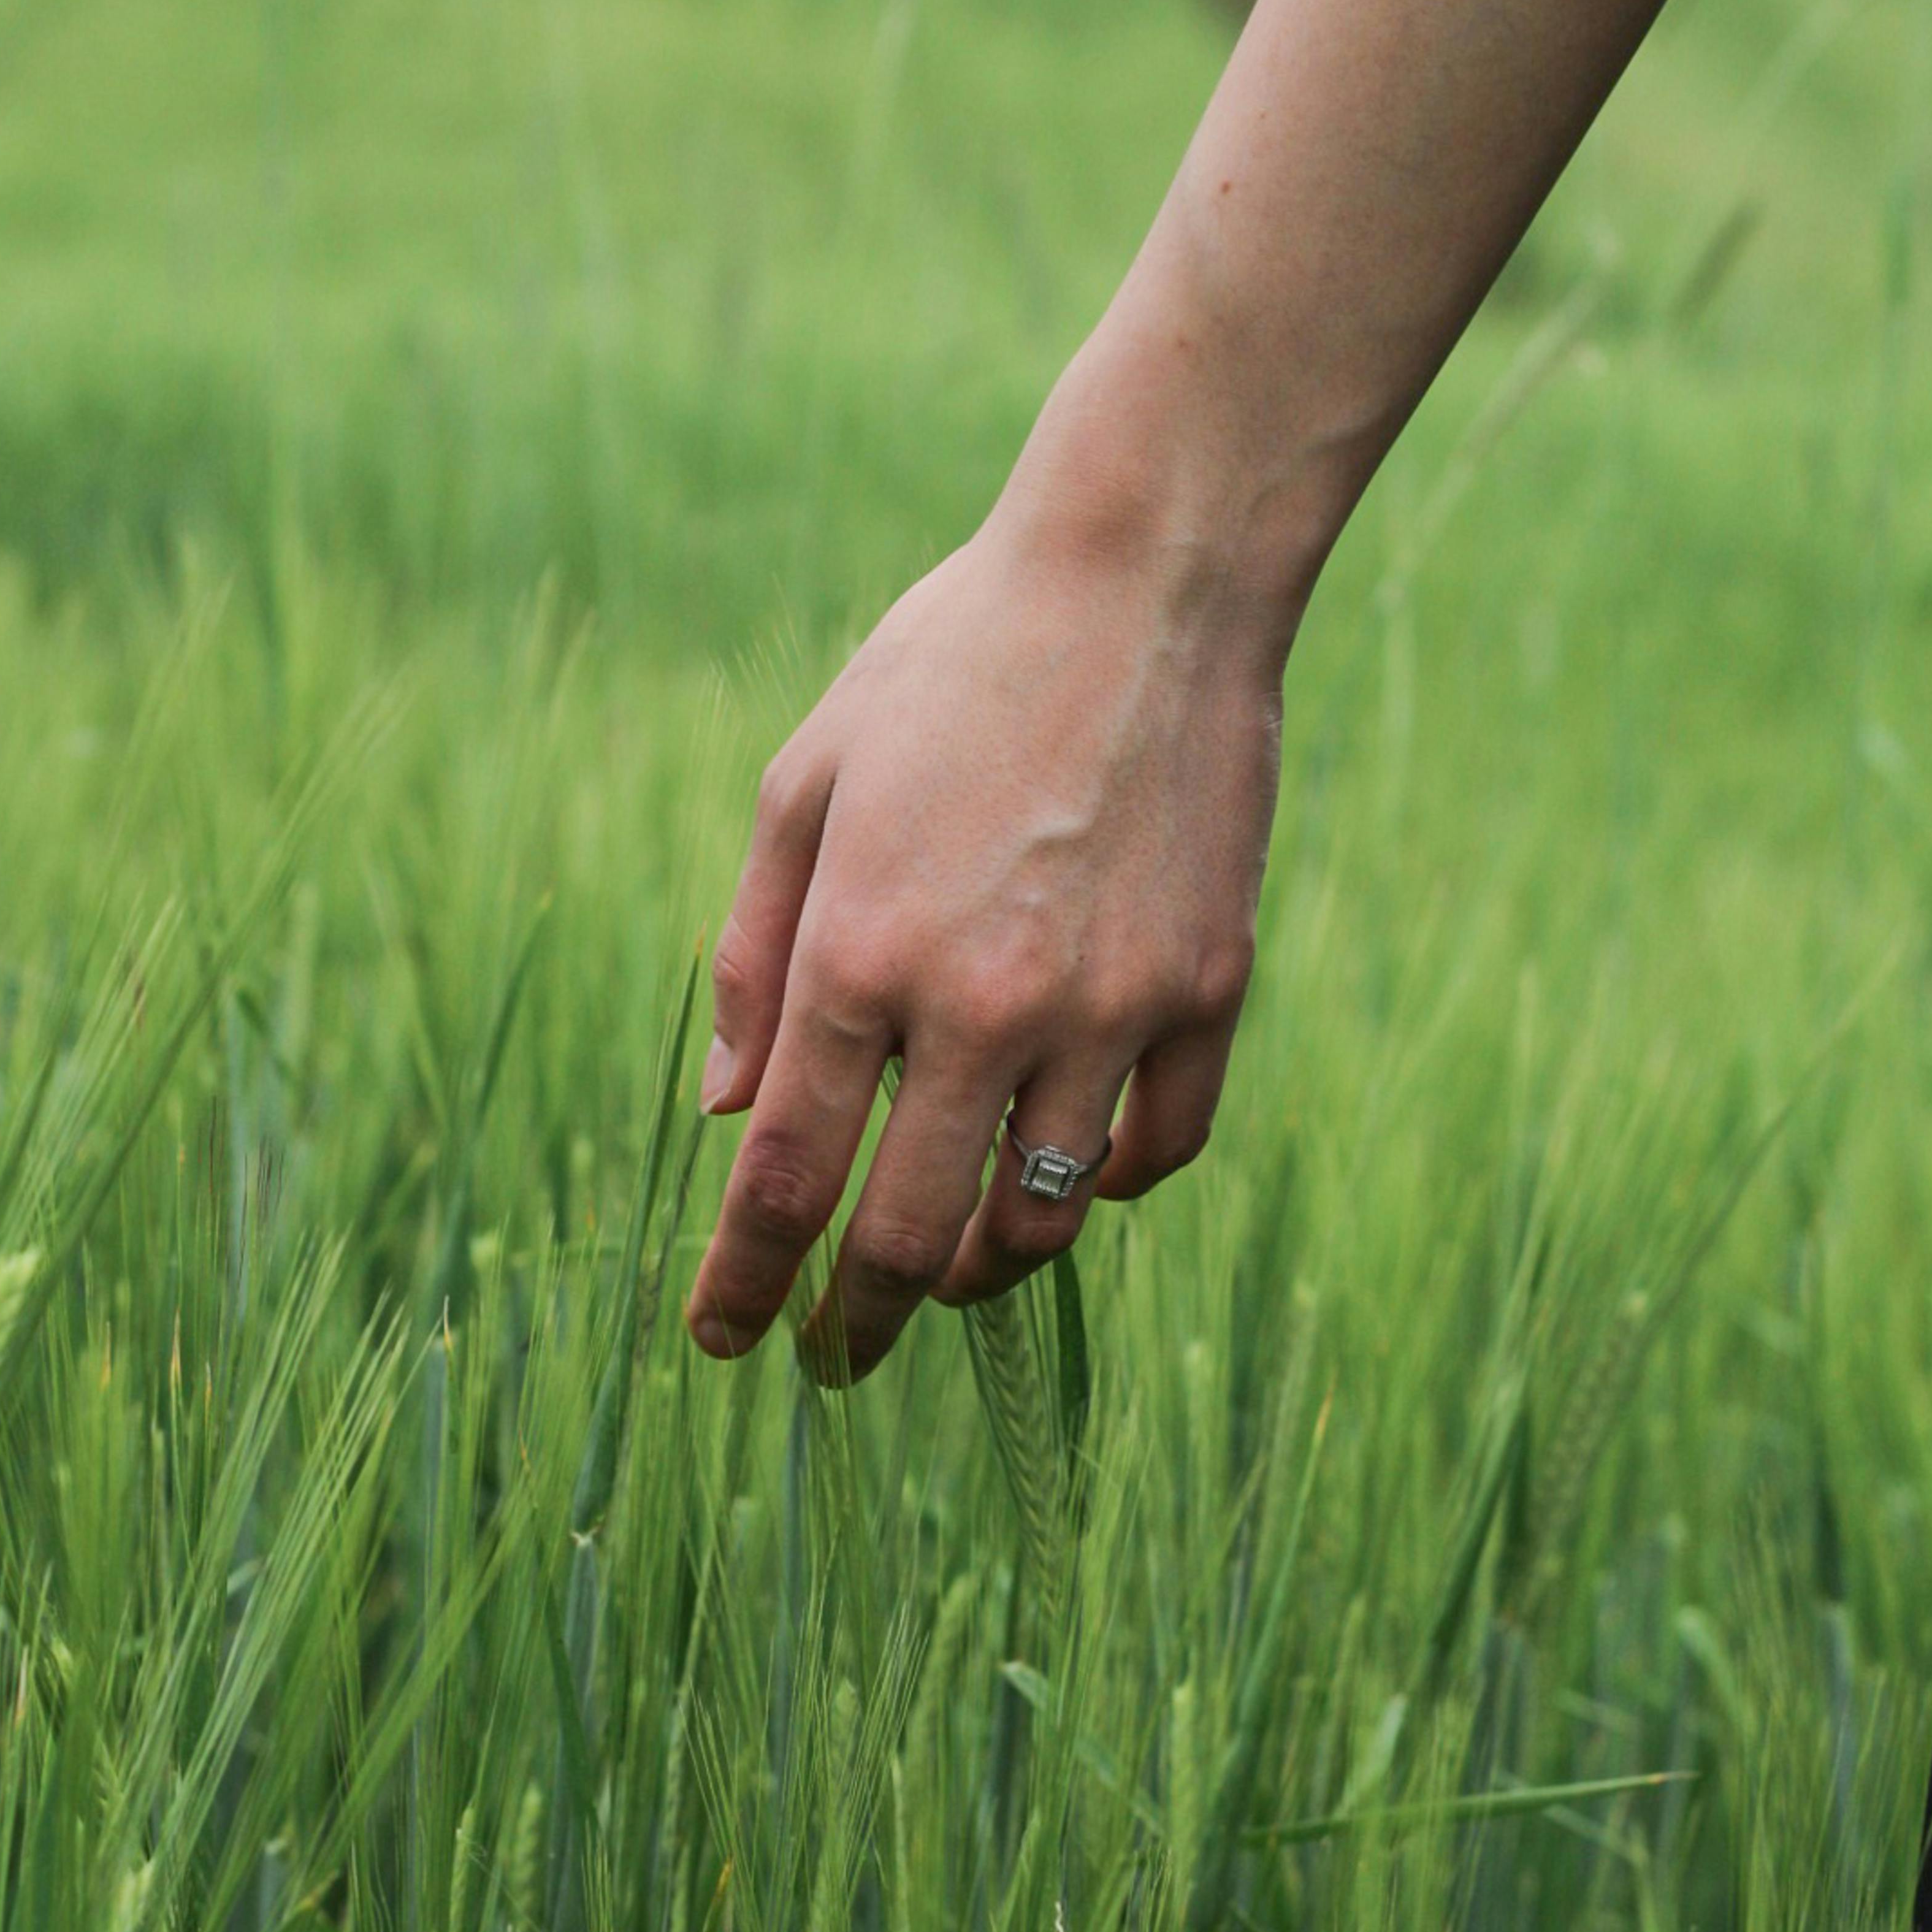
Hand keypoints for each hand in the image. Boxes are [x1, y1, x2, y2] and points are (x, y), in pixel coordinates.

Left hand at [683, 486, 1283, 1382]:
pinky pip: (1159, 1149)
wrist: (1146, 580)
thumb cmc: (951, 665)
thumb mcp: (806, 784)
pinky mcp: (1208, 989)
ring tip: (951, 1268)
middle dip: (859, 1320)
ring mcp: (1110, 1007)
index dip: (743, 1282)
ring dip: (983, 1268)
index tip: (723, 1339)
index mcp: (860, 952)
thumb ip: (755, 957)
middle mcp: (982, 1003)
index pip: (781, 1178)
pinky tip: (1071, 1167)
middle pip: (910, 1236)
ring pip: (1044, 1216)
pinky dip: (1109, 1183)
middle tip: (836, 1351)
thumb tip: (724, 1110)